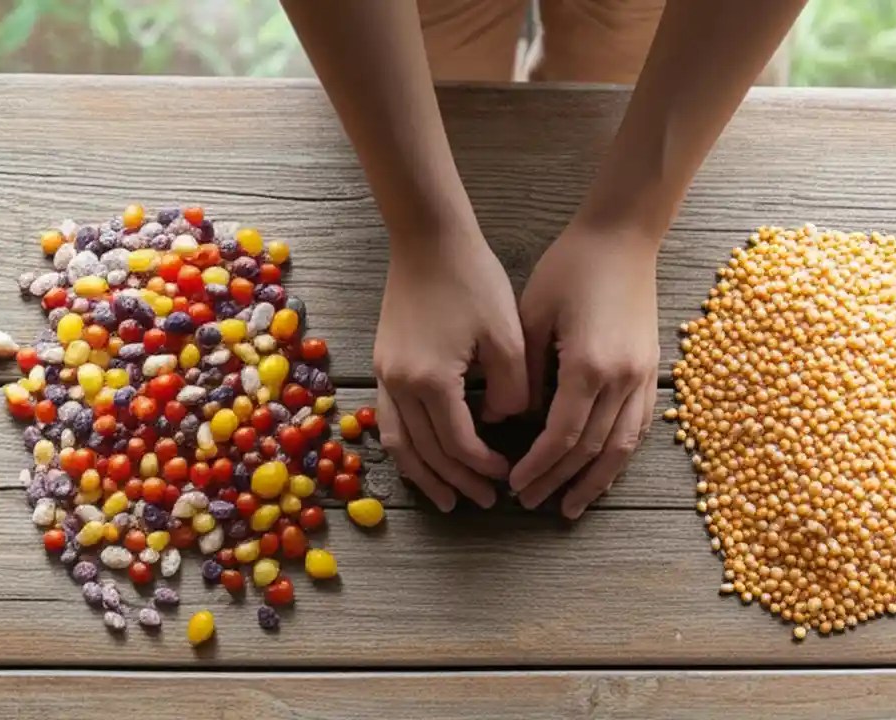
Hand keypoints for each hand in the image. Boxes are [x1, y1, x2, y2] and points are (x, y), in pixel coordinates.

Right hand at [375, 231, 527, 511]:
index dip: (485, 466)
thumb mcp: (507, 334)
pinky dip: (405, 449)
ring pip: (399, 444)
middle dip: (457, 483)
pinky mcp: (383, 364)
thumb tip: (502, 420)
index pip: (459, 444)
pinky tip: (421, 459)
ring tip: (446, 499)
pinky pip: (388, 421)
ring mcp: (386, 375)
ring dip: (423, 476)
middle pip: (427, 453)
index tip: (509, 475)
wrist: (428, 239)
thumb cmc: (473, 280)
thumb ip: (512, 388)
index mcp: (432, 381)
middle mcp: (400, 385)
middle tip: (485, 503)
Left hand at [511, 222, 659, 518]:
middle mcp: (621, 379)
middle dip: (559, 481)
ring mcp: (642, 376)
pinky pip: (638, 427)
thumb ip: (521, 374)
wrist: (623, 238)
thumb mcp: (531, 317)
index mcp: (588, 365)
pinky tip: (602, 471)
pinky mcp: (650, 370)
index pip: (562, 436)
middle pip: (591, 450)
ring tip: (570, 506)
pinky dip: (618, 456)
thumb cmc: (570, 269)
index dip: (538, 466)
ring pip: (621, 447)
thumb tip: (505, 419)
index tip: (515, 485)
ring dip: (595, 481)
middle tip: (531, 503)